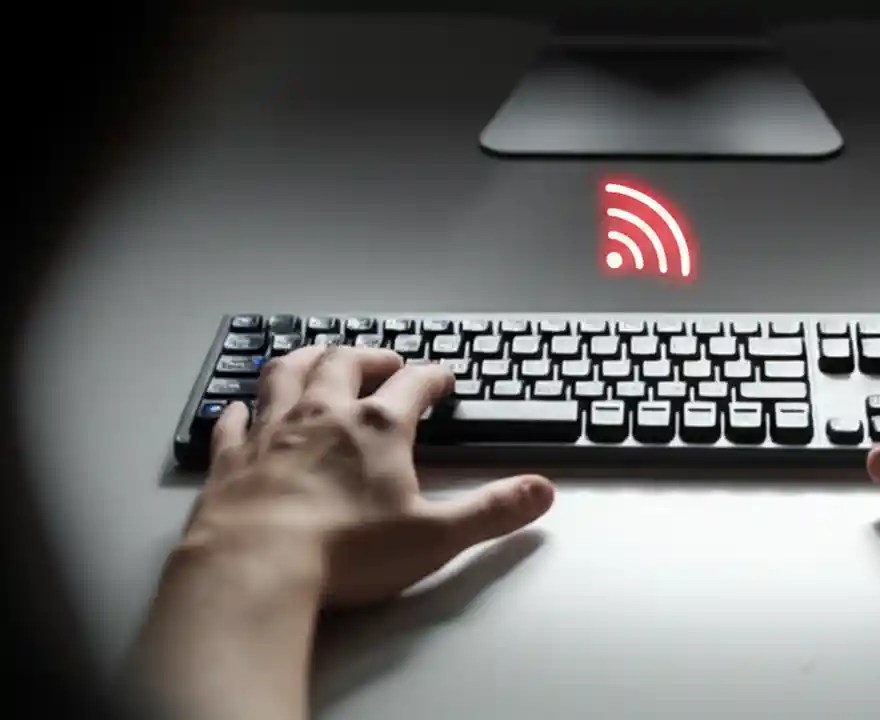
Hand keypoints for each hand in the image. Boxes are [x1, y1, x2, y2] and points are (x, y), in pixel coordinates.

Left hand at [185, 345, 555, 605]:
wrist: (255, 566)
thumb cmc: (346, 550)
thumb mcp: (436, 536)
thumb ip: (492, 511)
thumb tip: (539, 491)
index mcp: (377, 428)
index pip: (413, 385)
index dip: (433, 377)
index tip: (442, 377)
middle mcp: (322, 415)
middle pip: (345, 364)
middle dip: (369, 357)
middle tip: (384, 361)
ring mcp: (271, 432)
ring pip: (286, 374)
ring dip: (306, 359)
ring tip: (318, 356)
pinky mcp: (231, 460)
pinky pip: (234, 421)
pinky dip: (241, 409)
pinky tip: (242, 409)